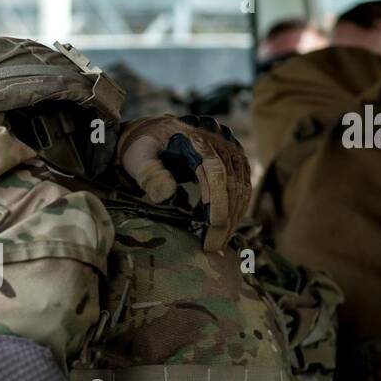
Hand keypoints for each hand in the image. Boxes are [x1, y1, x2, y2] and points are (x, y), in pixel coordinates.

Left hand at [117, 114, 251, 249]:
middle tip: (213, 247)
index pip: (216, 172)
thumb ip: (150, 174)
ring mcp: (230, 150)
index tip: (214, 228)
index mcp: (198, 138)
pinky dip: (235, 209)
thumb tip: (167, 194)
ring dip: (233, 218)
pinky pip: (242, 187)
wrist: (150, 133)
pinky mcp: (234, 160)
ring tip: (217, 242)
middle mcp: (220, 141)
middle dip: (226, 218)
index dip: (218, 202)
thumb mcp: (138, 158)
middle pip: (232, 183)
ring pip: (241, 188)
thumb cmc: (142, 148)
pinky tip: (223, 227)